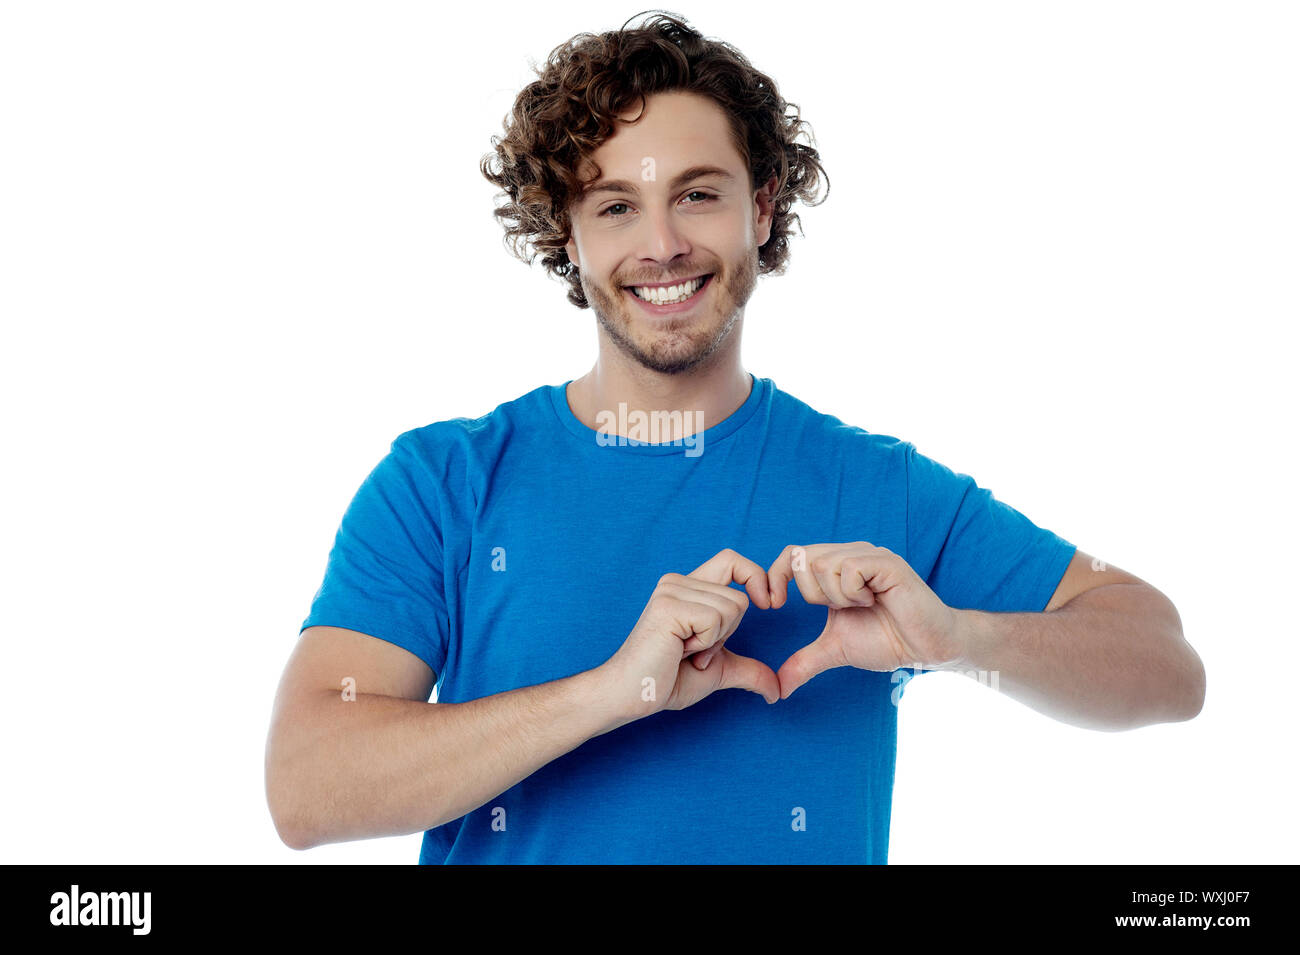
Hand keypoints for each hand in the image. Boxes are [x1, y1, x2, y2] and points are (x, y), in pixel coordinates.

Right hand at [602, 548, 779, 717]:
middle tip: (695, 651)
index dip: (756, 576)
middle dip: (728, 634)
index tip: (769, 604)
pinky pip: (716, 619)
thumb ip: (747, 670)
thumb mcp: (717, 670)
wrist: (631, 696)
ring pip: (732, 608)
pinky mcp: (669, 606)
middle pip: (740, 596)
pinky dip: (706, 644)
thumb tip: (777, 690)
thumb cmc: (666, 681)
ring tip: (684, 651)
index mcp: (688, 588)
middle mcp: (677, 582)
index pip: (732, 560)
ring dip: (715, 642)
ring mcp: (671, 591)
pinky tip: (678, 651)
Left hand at [767, 542, 963, 698]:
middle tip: (839, 610)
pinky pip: (848, 569)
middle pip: (801, 558)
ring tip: (862, 606)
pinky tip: (873, 602)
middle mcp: (850, 553)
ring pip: (822, 564)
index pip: (791, 554)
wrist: (927, 648)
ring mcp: (869, 555)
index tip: (774, 604)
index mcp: (835, 566)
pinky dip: (853, 594)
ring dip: (835, 597)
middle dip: (811, 594)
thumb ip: (804, 662)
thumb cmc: (887, 641)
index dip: (774, 576)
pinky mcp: (886, 563)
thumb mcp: (835, 649)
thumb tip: (778, 689)